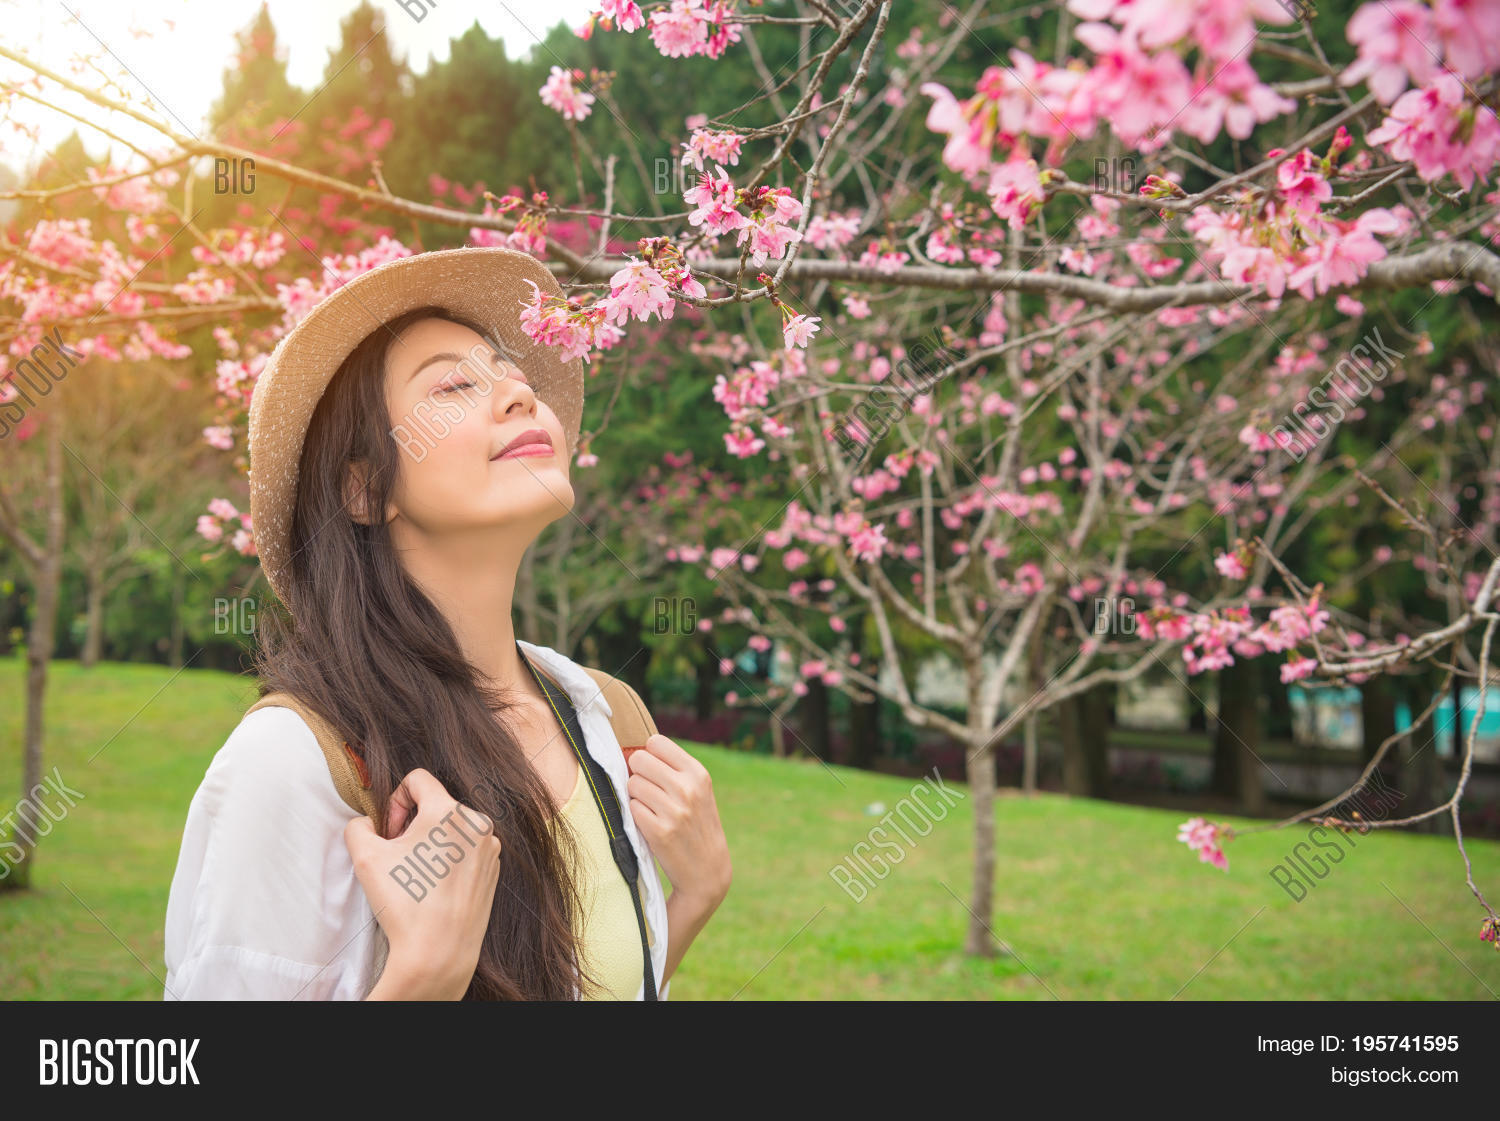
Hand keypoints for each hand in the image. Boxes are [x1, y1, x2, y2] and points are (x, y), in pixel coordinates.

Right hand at [345, 767, 501, 999]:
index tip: (389, 832)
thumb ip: (358, 826)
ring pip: (451, 828)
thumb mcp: (365, 857)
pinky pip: (467, 849)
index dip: (395, 801)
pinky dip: (449, 858)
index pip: (418, 779)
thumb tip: (366, 822)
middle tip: (398, 856)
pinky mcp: (494, 868)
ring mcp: (490, 847)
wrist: (439, 952)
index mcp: (450, 812)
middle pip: (436, 805)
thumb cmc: (404, 904)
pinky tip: (435, 886)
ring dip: (431, 842)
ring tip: (417, 874)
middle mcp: (477, 824)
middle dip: (412, 824)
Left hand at [625, 734, 730, 912]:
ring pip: (632, 784)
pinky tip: (650, 824)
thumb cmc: (696, 823)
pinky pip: (631, 808)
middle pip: (639, 760)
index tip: (653, 771)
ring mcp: (673, 810)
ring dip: (636, 796)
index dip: (649, 755)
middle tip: (649, 791)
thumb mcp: (697, 790)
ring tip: (652, 809)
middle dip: (638, 773)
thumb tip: (632, 752)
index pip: (656, 742)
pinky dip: (636, 815)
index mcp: (698, 773)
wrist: (707, 869)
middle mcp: (687, 789)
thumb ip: (672, 769)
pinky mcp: (659, 832)